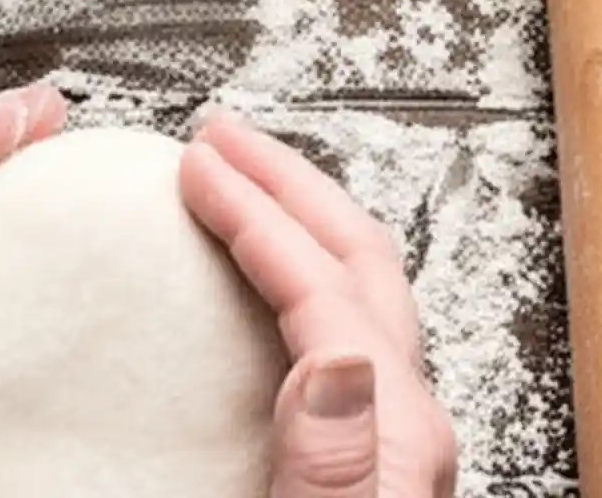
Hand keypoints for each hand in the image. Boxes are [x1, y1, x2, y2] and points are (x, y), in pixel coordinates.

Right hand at [180, 112, 457, 497]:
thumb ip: (334, 464)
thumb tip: (338, 364)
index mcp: (393, 431)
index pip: (321, 281)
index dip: (255, 209)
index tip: (199, 166)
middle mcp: (402, 417)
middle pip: (354, 255)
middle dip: (286, 180)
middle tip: (221, 138)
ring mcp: (390, 428)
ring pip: (354, 282)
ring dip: (296, 215)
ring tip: (241, 182)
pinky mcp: (366, 448)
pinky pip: (338, 323)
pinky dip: (296, 270)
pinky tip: (263, 277)